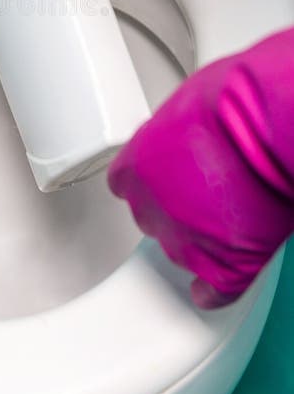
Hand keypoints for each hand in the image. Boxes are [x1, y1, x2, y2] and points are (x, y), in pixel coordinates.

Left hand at [108, 28, 293, 308]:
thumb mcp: (184, 105)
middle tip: (208, 192)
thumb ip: (173, 134)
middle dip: (176, 209)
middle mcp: (151, 208)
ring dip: (201, 241)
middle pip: (153, 219)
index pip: (125, 185)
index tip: (167, 178)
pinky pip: (215, 291)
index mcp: (135, 167)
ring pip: (183, 253)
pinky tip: (213, 292)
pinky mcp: (225, 266)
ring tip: (230, 218)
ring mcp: (186, 241)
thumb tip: (185, 136)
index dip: (150, 182)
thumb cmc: (233, 102)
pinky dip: (217, 292)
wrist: (268, 127)